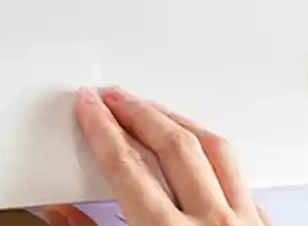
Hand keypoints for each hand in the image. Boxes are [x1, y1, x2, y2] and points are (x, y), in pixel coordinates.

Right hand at [42, 88, 269, 225]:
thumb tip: (61, 213)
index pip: (127, 166)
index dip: (102, 130)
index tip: (89, 105)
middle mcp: (212, 224)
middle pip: (173, 146)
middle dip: (138, 112)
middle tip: (114, 96)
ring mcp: (246, 223)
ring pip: (216, 150)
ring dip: (180, 122)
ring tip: (154, 109)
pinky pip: (242, 177)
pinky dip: (216, 156)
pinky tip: (201, 148)